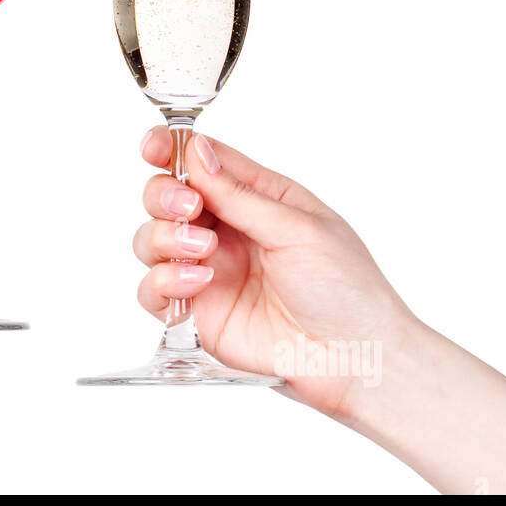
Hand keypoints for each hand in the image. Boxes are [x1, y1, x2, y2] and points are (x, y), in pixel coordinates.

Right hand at [134, 125, 415, 417]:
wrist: (354, 358)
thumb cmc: (347, 288)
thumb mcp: (299, 228)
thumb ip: (241, 194)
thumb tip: (197, 153)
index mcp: (258, 198)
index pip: (203, 162)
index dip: (170, 149)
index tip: (152, 147)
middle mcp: (227, 230)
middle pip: (167, 197)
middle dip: (166, 196)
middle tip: (188, 208)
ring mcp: (209, 270)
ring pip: (151, 240)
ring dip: (165, 238)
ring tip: (203, 251)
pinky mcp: (197, 312)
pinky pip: (152, 291)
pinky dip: (163, 281)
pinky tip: (197, 283)